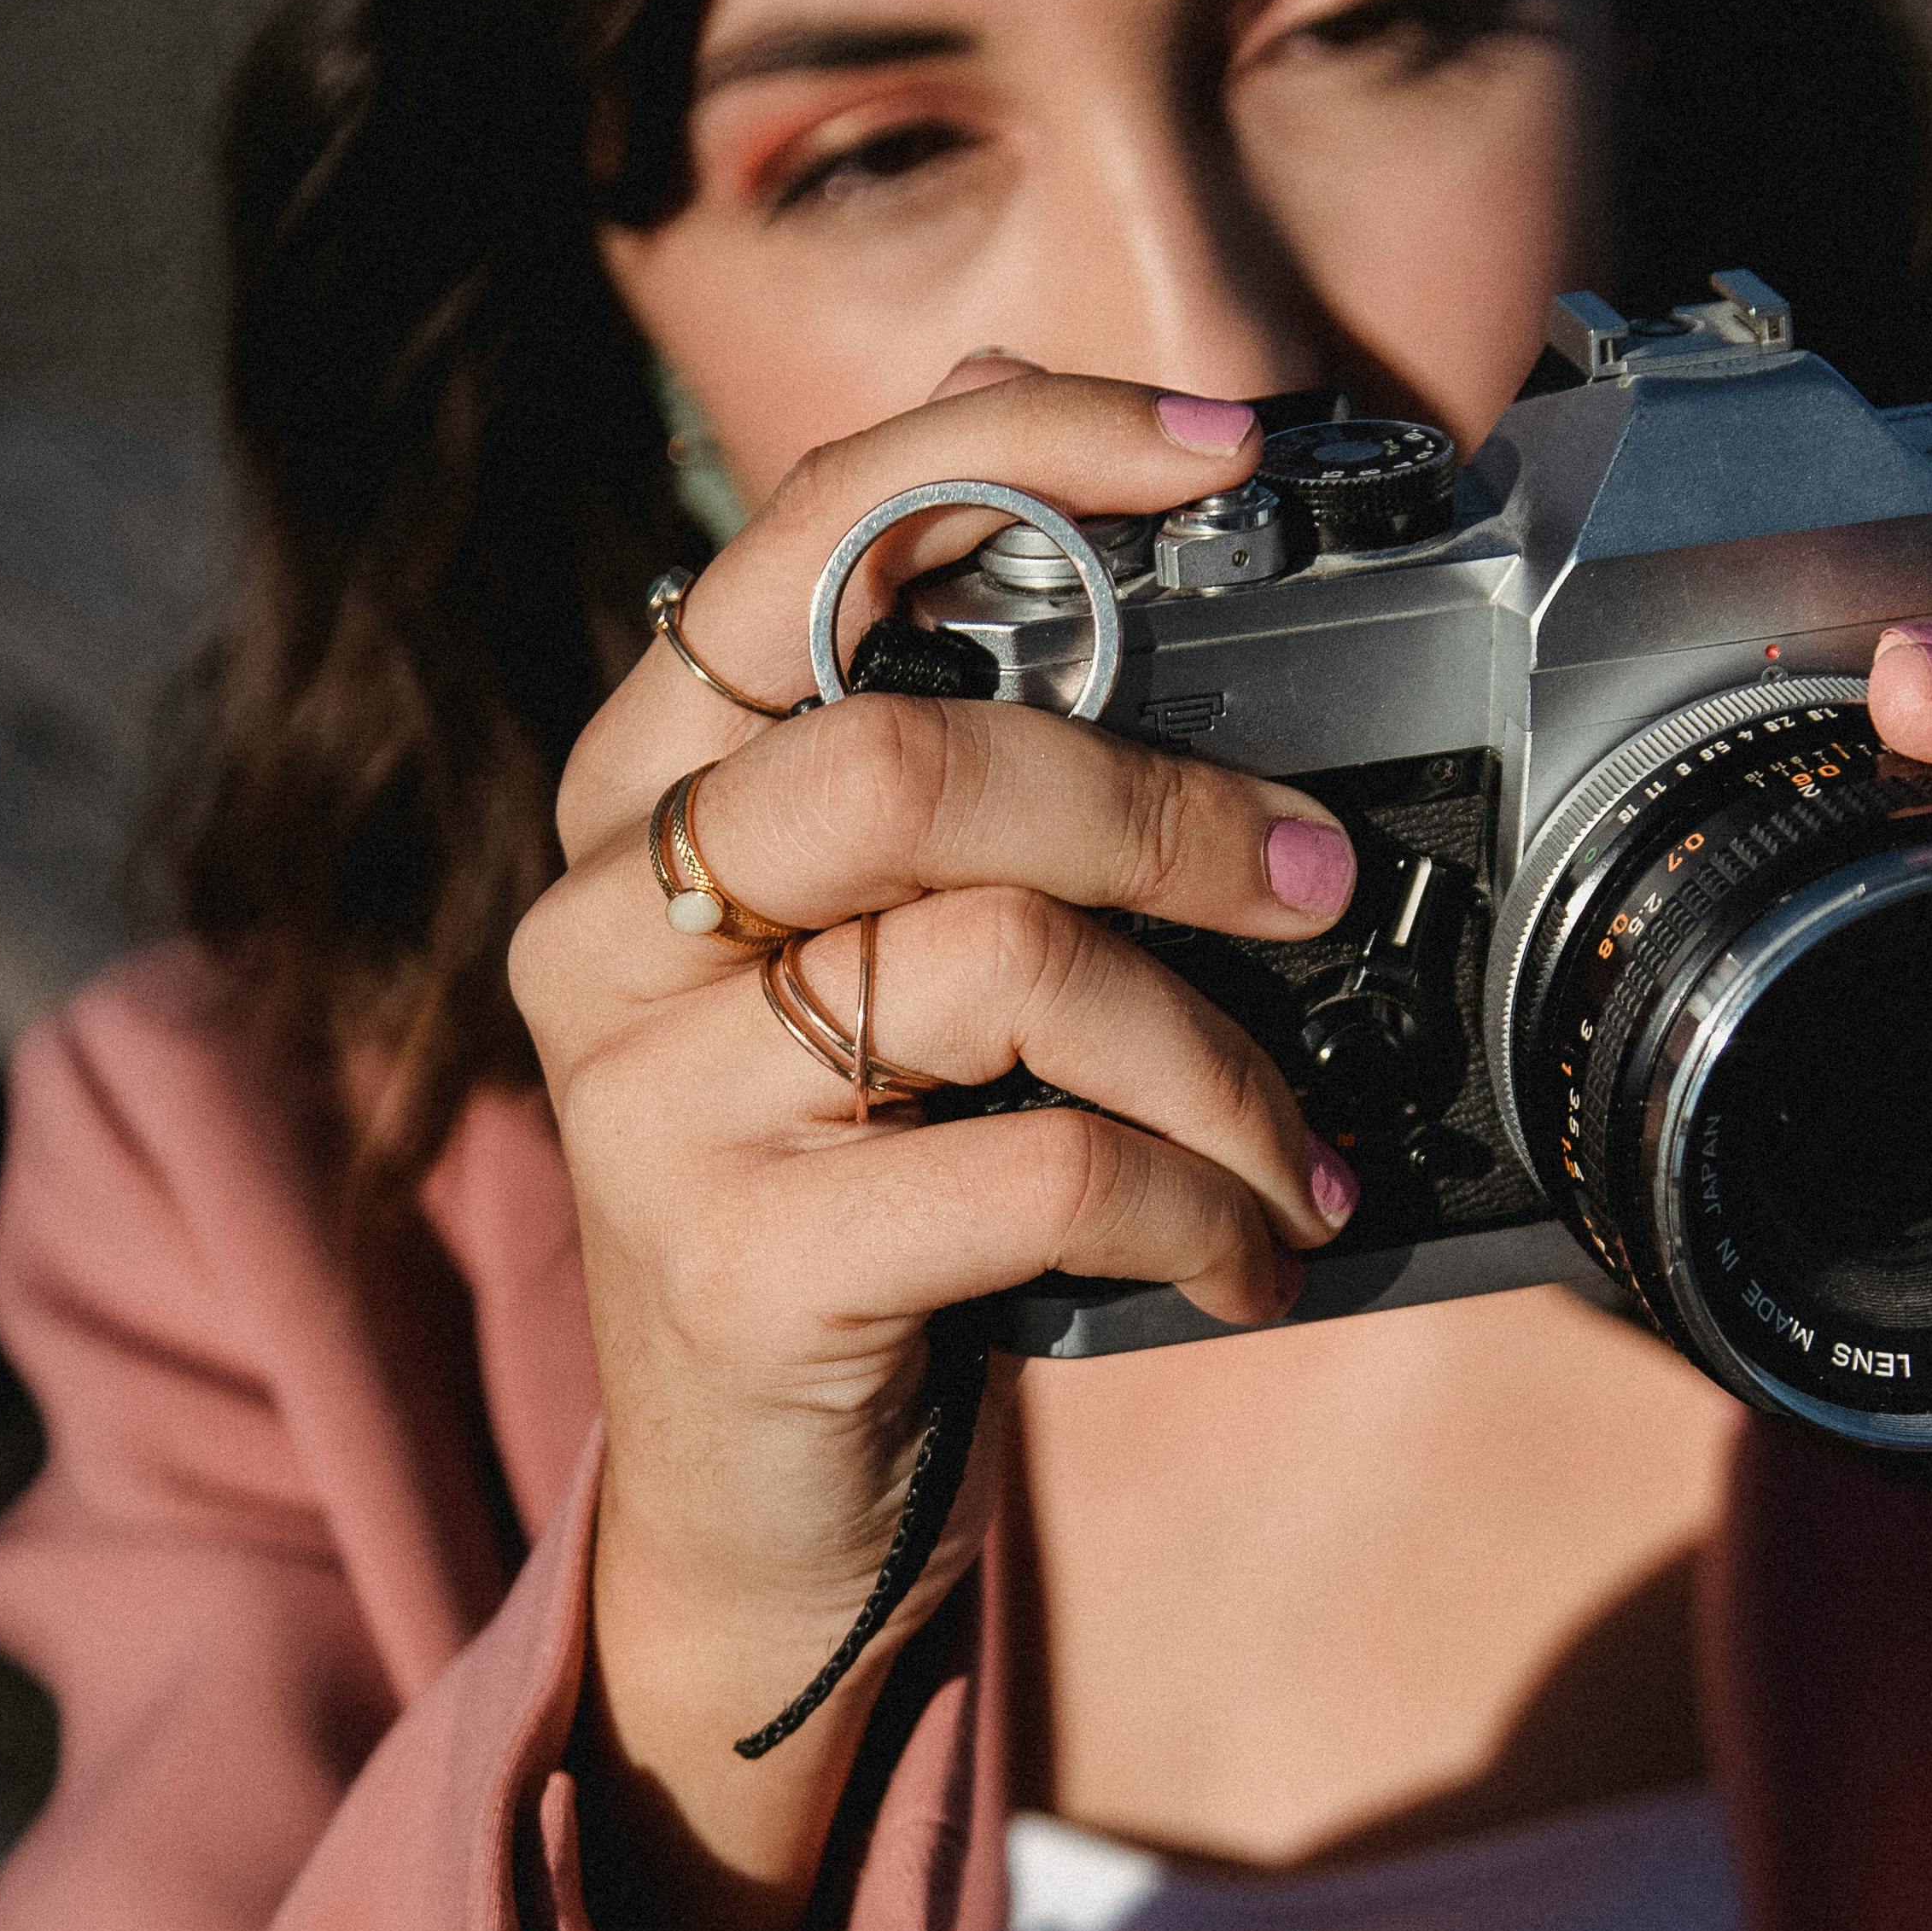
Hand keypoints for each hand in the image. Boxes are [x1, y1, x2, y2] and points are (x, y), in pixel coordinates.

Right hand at [513, 363, 1359, 1930]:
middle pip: (915, 763)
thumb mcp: (903, 948)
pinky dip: (1196, 1205)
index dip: (1020, 451)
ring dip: (1216, 1056)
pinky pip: (1039, 1170)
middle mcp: (609, 904)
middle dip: (1169, 812)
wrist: (759, 1487)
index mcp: (650, 777)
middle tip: (1323, 886)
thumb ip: (975, 772)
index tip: (1225, 443)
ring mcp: (646, 1088)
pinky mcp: (729, 1259)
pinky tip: (1246, 1253)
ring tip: (1298, 1143)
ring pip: (1004, 967)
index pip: (802, 534)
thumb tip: (1148, 538)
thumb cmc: (871, 1169)